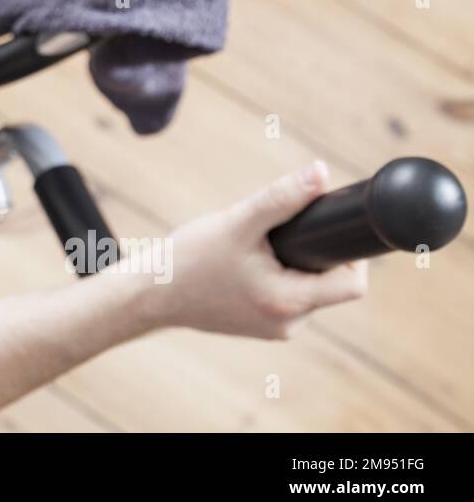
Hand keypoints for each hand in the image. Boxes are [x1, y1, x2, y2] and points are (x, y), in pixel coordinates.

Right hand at [147, 161, 368, 339]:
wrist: (148, 293)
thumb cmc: (189, 258)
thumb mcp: (237, 222)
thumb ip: (282, 198)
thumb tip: (321, 172)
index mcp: (289, 302)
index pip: (352, 284)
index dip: (349, 253)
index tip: (324, 227)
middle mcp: (287, 324)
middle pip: (329, 285)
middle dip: (312, 254)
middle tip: (277, 234)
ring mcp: (273, 329)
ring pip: (306, 290)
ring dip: (292, 265)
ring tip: (254, 250)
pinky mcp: (258, 326)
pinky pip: (285, 298)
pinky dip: (275, 277)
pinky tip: (245, 265)